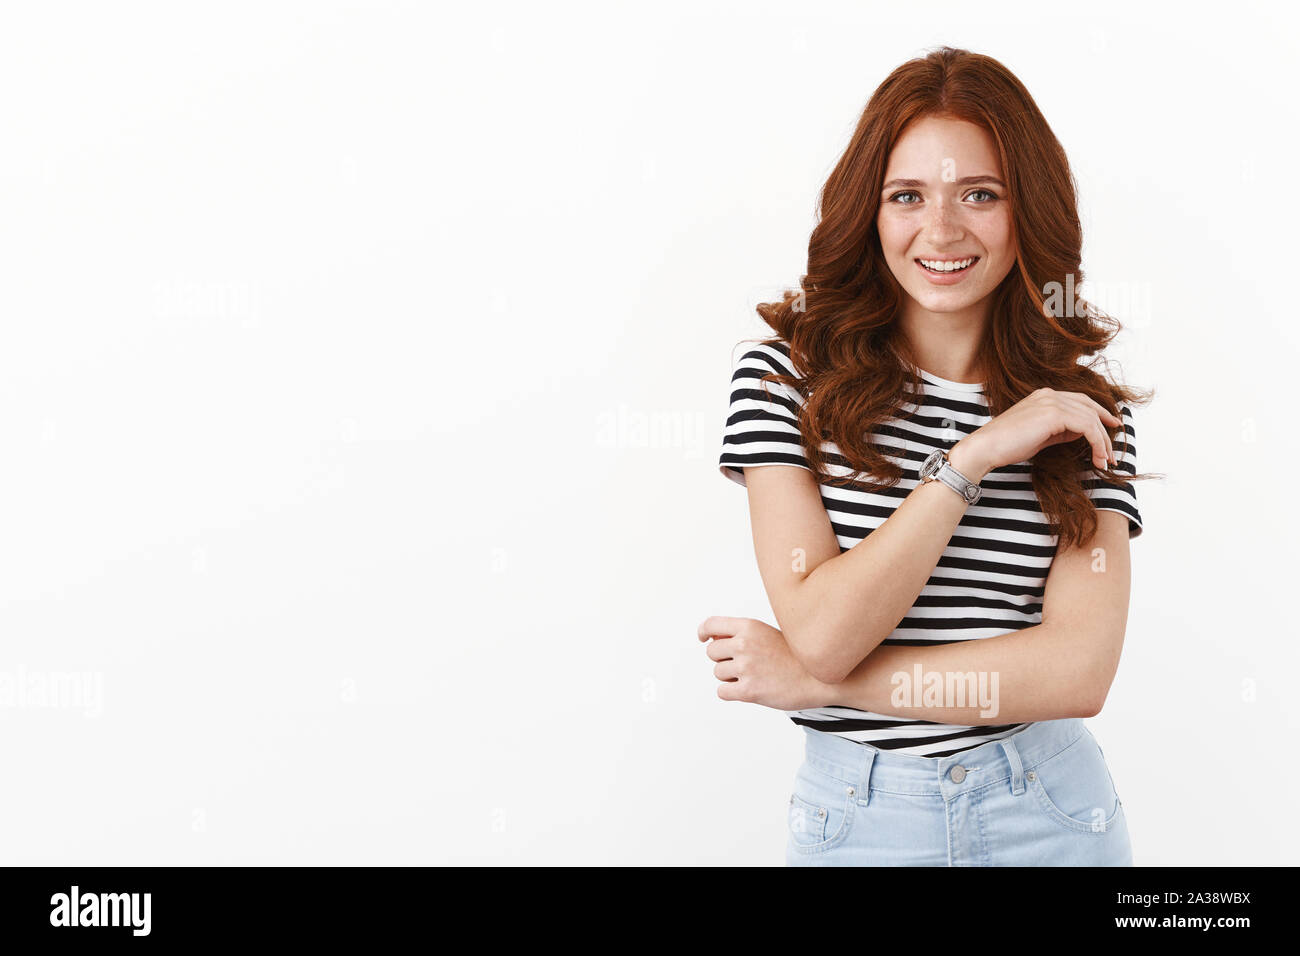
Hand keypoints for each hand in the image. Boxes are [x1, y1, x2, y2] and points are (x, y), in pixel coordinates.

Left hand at [697, 616, 834, 710]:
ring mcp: (746, 667)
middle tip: (744, 664)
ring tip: (755, 676)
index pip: (712, 624)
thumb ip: (742, 635)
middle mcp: (744, 644)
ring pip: (718, 673)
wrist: (820, 678)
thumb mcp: (769, 634)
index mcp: (749, 627)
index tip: (704, 638)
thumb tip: (712, 639)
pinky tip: (750, 689)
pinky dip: (732, 692)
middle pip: (711, 652)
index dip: (704, 632)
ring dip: (730, 676)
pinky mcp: (749, 690)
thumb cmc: (796, 656)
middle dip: (723, 659)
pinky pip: (722, 691)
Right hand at [957, 388, 1122, 476]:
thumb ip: (1060, 430)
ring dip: (1102, 442)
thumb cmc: (1006, 446)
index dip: (1100, 414)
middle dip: (1105, 431)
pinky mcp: (1054, 414)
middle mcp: (1049, 394)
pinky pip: (1087, 427)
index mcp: (1044, 396)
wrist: (986, 448)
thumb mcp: (1039, 436)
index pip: (1081, 401)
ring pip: (1091, 419)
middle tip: (1112, 453)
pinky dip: (1096, 443)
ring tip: (1105, 462)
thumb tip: (1081, 433)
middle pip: (1090, 408)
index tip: (1111, 429)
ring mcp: (1051, 402)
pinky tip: (1097, 458)